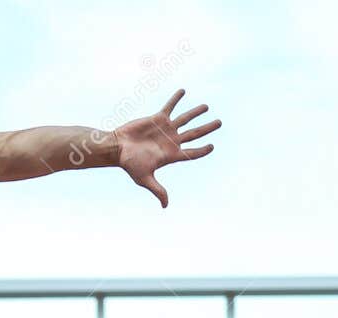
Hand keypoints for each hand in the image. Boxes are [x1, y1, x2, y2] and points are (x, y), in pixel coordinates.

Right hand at [112, 89, 220, 207]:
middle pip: (194, 134)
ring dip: (196, 112)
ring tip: (206, 107)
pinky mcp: (157, 119)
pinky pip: (169, 107)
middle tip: (219, 123)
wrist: (117, 147)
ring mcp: (165, 129)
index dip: (203, 150)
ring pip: (185, 119)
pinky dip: (176, 99)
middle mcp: (171, 141)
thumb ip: (157, 190)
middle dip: (207, 128)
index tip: (212, 146)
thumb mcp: (144, 179)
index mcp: (171, 155)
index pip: (192, 153)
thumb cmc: (130, 164)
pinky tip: (183, 91)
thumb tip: (165, 206)